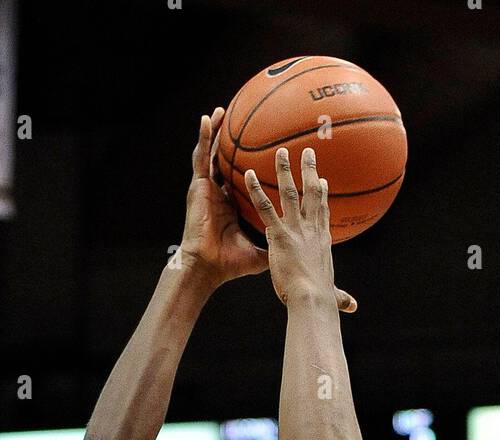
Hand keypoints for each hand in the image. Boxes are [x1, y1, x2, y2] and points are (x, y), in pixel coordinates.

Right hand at [177, 109, 268, 285]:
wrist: (207, 268)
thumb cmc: (230, 265)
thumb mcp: (261, 254)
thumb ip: (279, 245)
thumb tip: (301, 250)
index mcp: (234, 208)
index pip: (247, 183)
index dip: (256, 169)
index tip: (273, 156)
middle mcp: (222, 196)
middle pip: (231, 164)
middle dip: (239, 145)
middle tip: (249, 126)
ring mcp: (209, 190)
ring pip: (214, 155)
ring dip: (218, 133)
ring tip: (223, 111)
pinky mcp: (198, 187)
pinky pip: (201, 157)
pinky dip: (203, 137)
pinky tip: (207, 119)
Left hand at [244, 147, 356, 312]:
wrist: (312, 299)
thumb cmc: (320, 300)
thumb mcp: (332, 294)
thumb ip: (339, 297)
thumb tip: (352, 307)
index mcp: (322, 241)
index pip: (322, 213)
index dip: (322, 196)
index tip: (322, 181)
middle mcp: (311, 229)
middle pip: (312, 194)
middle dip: (309, 171)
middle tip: (307, 152)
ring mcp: (295, 229)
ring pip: (290, 193)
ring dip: (284, 170)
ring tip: (279, 152)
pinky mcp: (278, 235)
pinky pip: (265, 208)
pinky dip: (256, 190)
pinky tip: (248, 174)